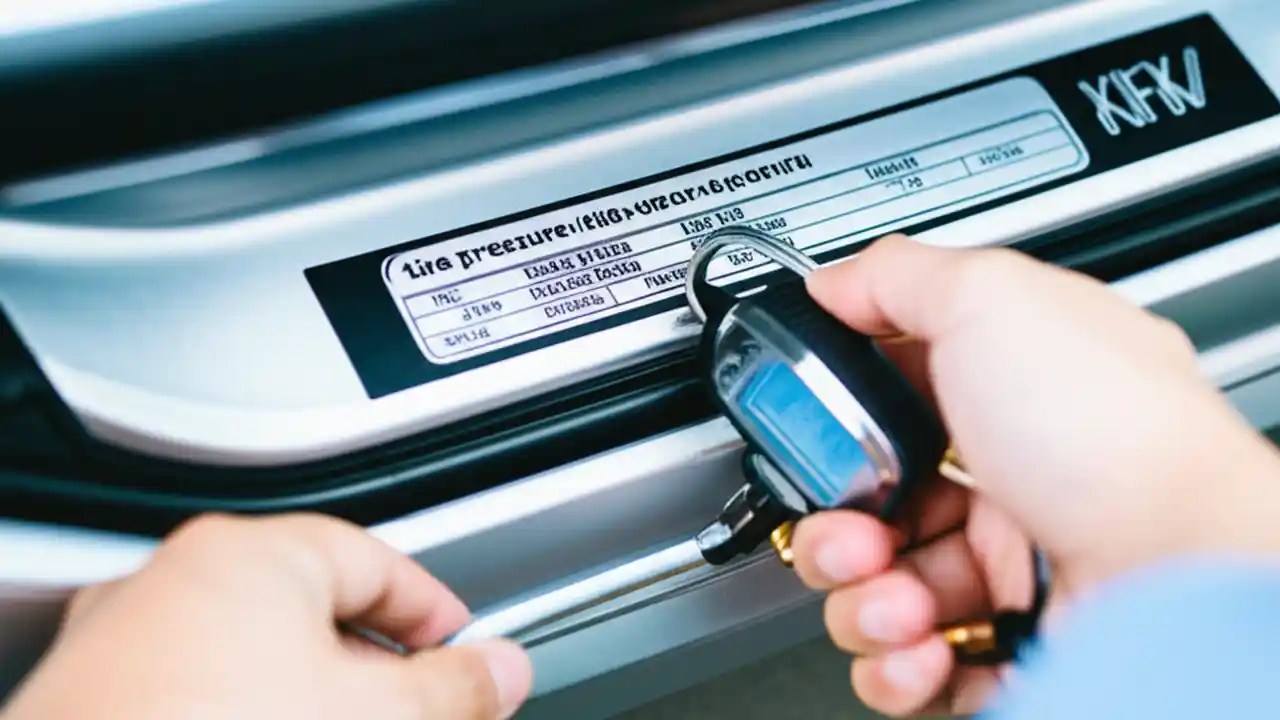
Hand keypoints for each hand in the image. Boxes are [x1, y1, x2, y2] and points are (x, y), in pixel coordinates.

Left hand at [2, 514, 531, 719]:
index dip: (438, 614)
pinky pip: (199, 692)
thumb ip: (454, 689)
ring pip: (251, 658)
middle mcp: (172, 584)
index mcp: (247, 555)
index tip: (467, 657)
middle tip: (417, 714)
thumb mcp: (374, 718)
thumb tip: (500, 671)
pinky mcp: (90, 706)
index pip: (379, 561)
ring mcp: (121, 648)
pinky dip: (245, 710)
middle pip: (314, 611)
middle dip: (375, 669)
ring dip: (311, 697)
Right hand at [789, 235, 1279, 715]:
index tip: (813, 435)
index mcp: (1005, 398)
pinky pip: (911, 662)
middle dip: (835, 529)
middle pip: (870, 509)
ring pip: (880, 591)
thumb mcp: (991, 301)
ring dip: (861, 601)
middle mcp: (1006, 482)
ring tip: (896, 597)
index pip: (889, 406)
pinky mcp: (1007, 645)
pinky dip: (894, 663)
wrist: (1182, 567)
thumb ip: (899, 277)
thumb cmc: (1112, 434)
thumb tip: (834, 282)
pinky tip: (917, 643)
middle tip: (853, 532)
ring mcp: (1008, 567)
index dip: (837, 424)